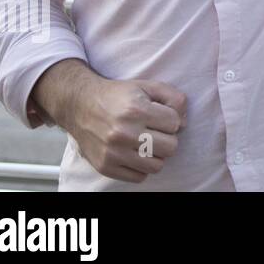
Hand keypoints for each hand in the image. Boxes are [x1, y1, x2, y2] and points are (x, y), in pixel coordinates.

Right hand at [65, 77, 186, 183]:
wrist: (80, 105)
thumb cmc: (117, 96)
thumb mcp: (147, 86)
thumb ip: (173, 98)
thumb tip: (183, 122)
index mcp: (136, 110)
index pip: (175, 123)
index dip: (172, 119)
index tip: (161, 116)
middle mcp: (124, 133)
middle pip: (170, 147)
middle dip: (168, 138)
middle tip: (155, 131)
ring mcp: (113, 153)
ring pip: (156, 166)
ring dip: (156, 155)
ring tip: (146, 143)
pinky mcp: (105, 167)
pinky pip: (139, 177)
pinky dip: (141, 168)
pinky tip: (135, 153)